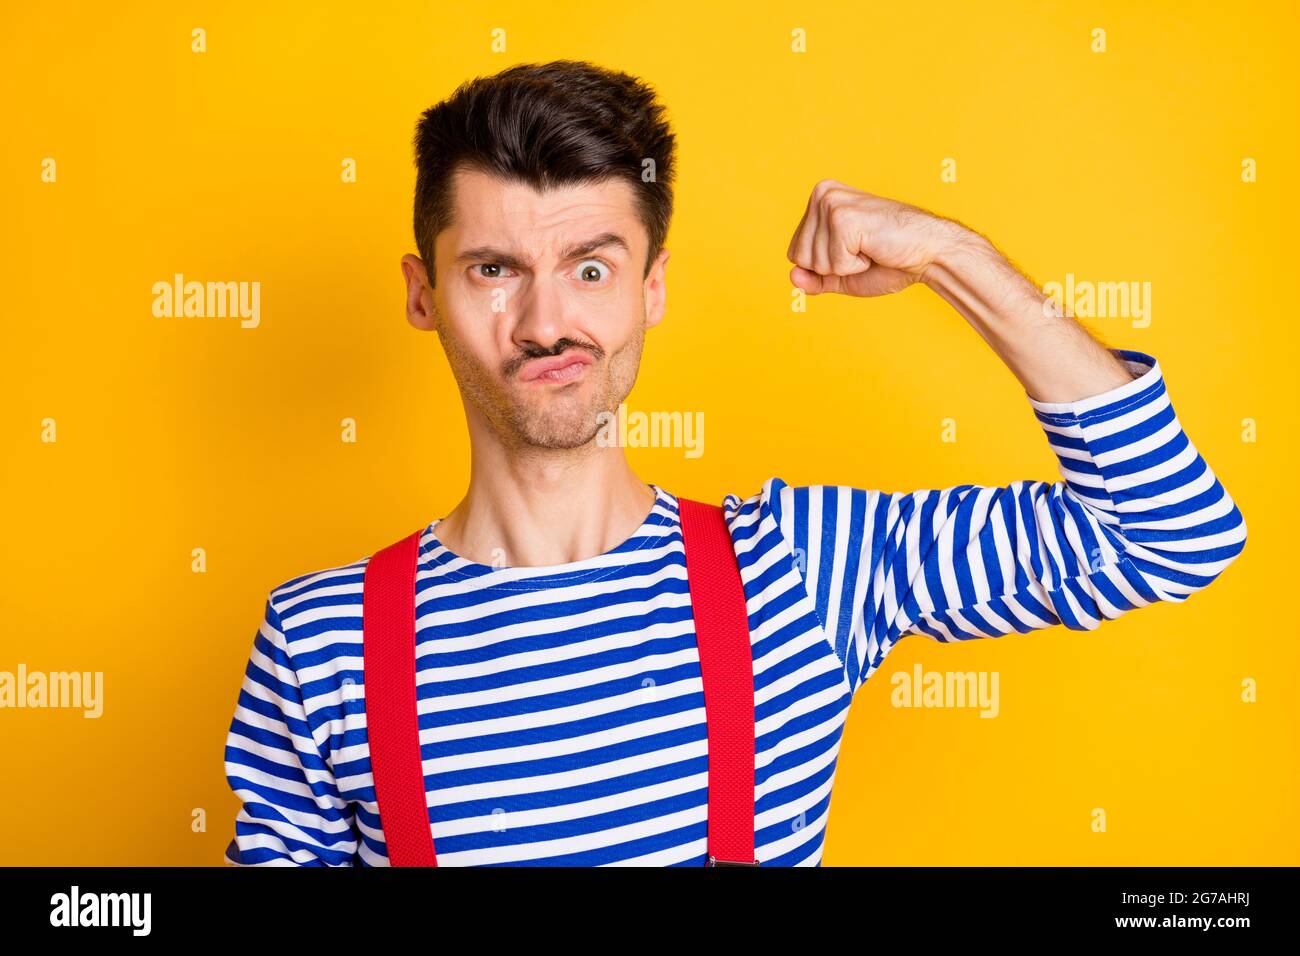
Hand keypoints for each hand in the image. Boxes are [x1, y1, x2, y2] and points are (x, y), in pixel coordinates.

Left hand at [786, 179, 968, 295]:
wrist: (929, 252)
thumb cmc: (890, 261)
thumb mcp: (843, 274)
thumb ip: (814, 278)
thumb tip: (792, 276)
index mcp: (820, 199)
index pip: (795, 253)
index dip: (824, 267)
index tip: (855, 250)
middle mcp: (822, 194)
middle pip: (799, 257)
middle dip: (832, 267)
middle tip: (864, 250)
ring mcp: (831, 203)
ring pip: (814, 262)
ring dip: (846, 266)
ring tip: (870, 247)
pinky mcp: (843, 218)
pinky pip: (833, 264)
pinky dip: (855, 266)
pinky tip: (873, 248)